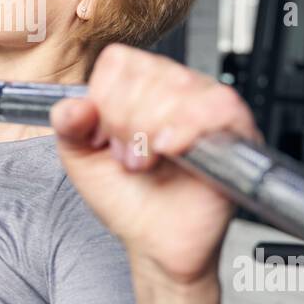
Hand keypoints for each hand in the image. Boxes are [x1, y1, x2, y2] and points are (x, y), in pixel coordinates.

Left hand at [49, 44, 260, 286]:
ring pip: (178, 86)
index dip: (106, 100)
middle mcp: (174, 88)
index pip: (119, 61)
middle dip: (126, 122)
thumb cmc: (127, 199)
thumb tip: (72, 106)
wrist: (157, 241)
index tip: (107, 136)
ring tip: (149, 161)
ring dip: (151, 131)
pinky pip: (217, 105)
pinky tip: (171, 150)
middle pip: (146, 72)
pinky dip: (187, 128)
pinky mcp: (236, 127)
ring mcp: (206, 104)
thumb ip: (67, 125)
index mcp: (138, 86)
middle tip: (130, 156)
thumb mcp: (81, 159)